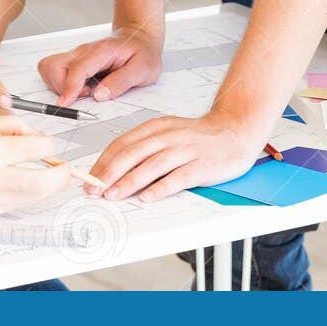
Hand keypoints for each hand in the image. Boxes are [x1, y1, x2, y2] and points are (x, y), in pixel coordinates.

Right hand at [0, 125, 71, 220]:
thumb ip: (6, 127)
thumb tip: (35, 136)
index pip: (35, 149)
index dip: (49, 146)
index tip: (50, 145)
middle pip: (43, 183)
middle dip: (61, 177)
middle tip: (66, 171)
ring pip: (30, 198)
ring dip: (43, 188)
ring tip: (45, 176)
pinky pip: (11, 205)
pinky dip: (19, 195)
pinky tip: (14, 184)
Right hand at [37, 27, 162, 105]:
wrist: (138, 37)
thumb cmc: (142, 52)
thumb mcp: (143, 69)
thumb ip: (121, 82)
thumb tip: (99, 96)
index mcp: (101, 51)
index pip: (77, 68)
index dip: (69, 87)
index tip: (66, 103)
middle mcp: (83, 51)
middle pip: (53, 65)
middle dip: (60, 87)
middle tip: (83, 95)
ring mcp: (76, 56)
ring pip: (49, 68)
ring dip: (57, 85)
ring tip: (81, 92)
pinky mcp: (73, 62)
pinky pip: (53, 71)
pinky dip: (58, 84)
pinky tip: (78, 88)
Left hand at [88, 113, 261, 202]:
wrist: (236, 129)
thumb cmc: (198, 136)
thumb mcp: (167, 133)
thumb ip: (145, 147)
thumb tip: (116, 167)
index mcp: (156, 128)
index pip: (123, 144)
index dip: (104, 161)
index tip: (90, 177)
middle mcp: (168, 137)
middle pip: (133, 154)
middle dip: (110, 173)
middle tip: (95, 189)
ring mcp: (185, 150)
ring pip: (152, 166)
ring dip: (130, 181)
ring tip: (113, 194)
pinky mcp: (201, 165)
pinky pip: (178, 178)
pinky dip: (161, 188)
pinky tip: (148, 197)